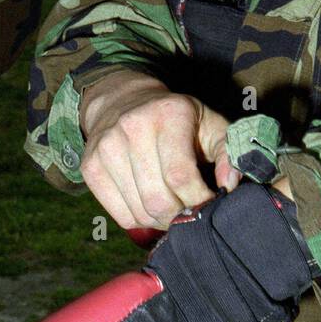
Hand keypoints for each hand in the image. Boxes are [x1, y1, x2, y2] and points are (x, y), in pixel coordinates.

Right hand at [79, 70, 233, 230]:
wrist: (124, 100)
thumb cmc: (178, 118)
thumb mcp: (211, 124)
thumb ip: (229, 153)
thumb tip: (230, 186)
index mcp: (169, 114)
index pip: (181, 176)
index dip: (199, 199)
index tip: (210, 204)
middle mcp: (132, 127)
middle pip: (158, 199)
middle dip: (181, 215)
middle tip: (192, 212)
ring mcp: (106, 148)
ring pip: (139, 212)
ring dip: (162, 221)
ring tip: (175, 209)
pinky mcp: (90, 167)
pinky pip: (120, 215)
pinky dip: (141, 221)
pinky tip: (152, 207)